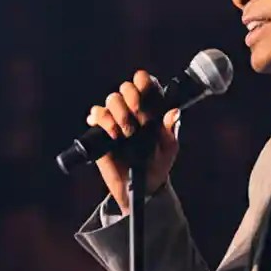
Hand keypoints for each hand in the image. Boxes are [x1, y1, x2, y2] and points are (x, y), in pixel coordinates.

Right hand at [86, 70, 181, 212]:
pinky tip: (111, 135)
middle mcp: (132, 109)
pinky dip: (102, 121)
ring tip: (126, 134)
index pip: (145, 83)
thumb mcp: (169, 148)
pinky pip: (96, 114)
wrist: (141, 187)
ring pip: (111, 99)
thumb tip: (174, 112)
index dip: (144, 82)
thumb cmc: (158, 163)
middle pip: (125, 87)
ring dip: (119, 114)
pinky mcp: (100, 130)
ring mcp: (115, 118)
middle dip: (132, 99)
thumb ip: (171, 129)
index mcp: (151, 108)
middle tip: (138, 118)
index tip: (145, 92)